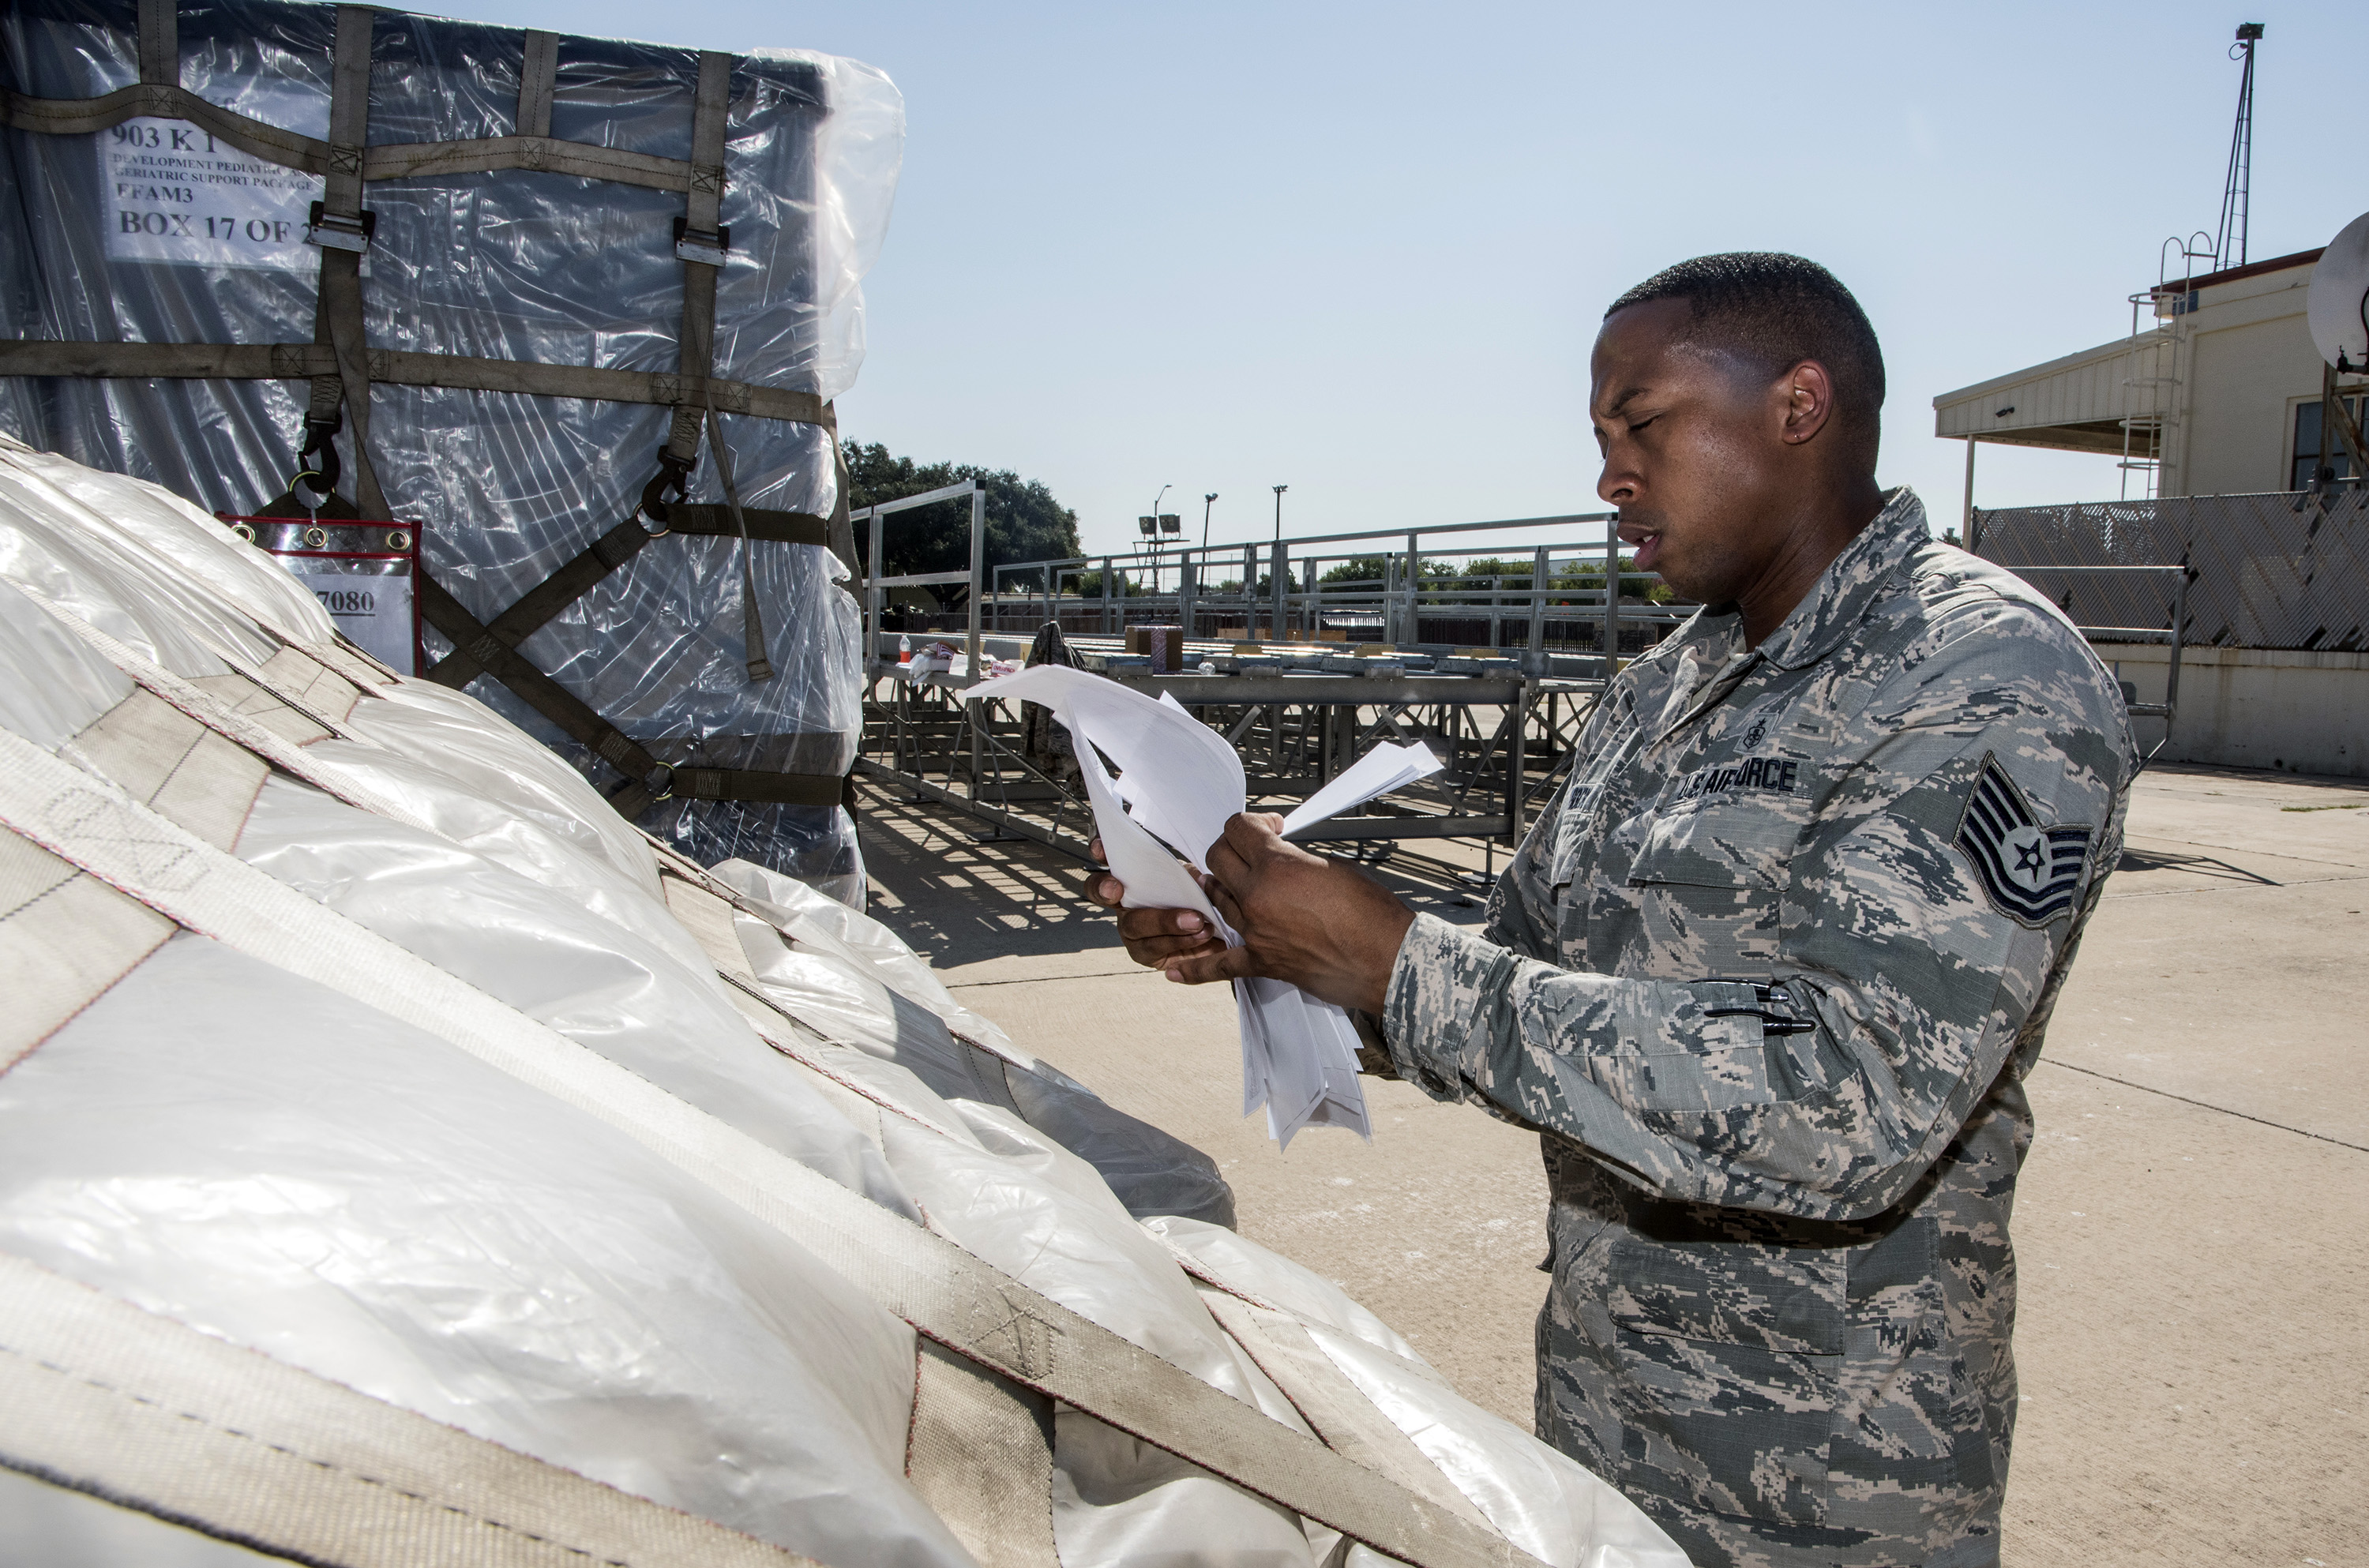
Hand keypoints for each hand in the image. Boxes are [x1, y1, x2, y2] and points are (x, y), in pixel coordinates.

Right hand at [1083, 837, 1227, 971]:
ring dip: (1165, 921)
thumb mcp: (1197, 883)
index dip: (1099, 852)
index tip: (1100, 848)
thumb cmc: (1198, 903)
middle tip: (1115, 889)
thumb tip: (1194, 878)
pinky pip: (1154, 947)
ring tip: (1196, 920)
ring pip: (1134, 924)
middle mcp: (1124, 904)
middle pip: (1101, 893)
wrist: (1214, 938)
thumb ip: (1192, 877)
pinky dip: (1179, 940)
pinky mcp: (1143, 954)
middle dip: (1104, 888)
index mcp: (1133, 879)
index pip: (1110, 860)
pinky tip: (1200, 935)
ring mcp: (1130, 931)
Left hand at [1172, 813, 1415, 1013]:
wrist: (1388, 960)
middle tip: (1252, 851)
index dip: (1251, 823)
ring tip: (1236, 885)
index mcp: (1277, 867)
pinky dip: (1196, 969)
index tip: (1268, 829)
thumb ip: (1295, 858)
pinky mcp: (1262, 962)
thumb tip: (1280, 857)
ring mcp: (1255, 932)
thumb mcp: (1332, 866)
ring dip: (1223, 888)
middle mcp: (1257, 898)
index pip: (1237, 829)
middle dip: (1231, 848)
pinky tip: (1173, 971)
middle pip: (1217, 860)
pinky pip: (1219, 966)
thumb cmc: (1372, 914)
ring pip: (1216, 900)